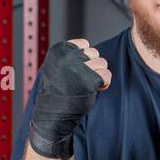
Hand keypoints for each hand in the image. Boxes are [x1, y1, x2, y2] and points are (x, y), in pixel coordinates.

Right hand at [29, 38, 110, 159]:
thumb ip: (71, 55)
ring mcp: (79, 69)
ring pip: (103, 62)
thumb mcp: (57, 66)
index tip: (75, 70)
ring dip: (99, 74)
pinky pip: (107, 75)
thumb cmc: (57, 91)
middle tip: (81, 80)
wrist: (52, 114)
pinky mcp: (90, 81)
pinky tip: (95, 89)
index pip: (84, 45)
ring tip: (87, 84)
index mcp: (59, 50)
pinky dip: (104, 83)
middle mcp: (68, 57)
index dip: (84, 57)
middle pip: (95, 53)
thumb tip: (90, 50)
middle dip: (92, 65)